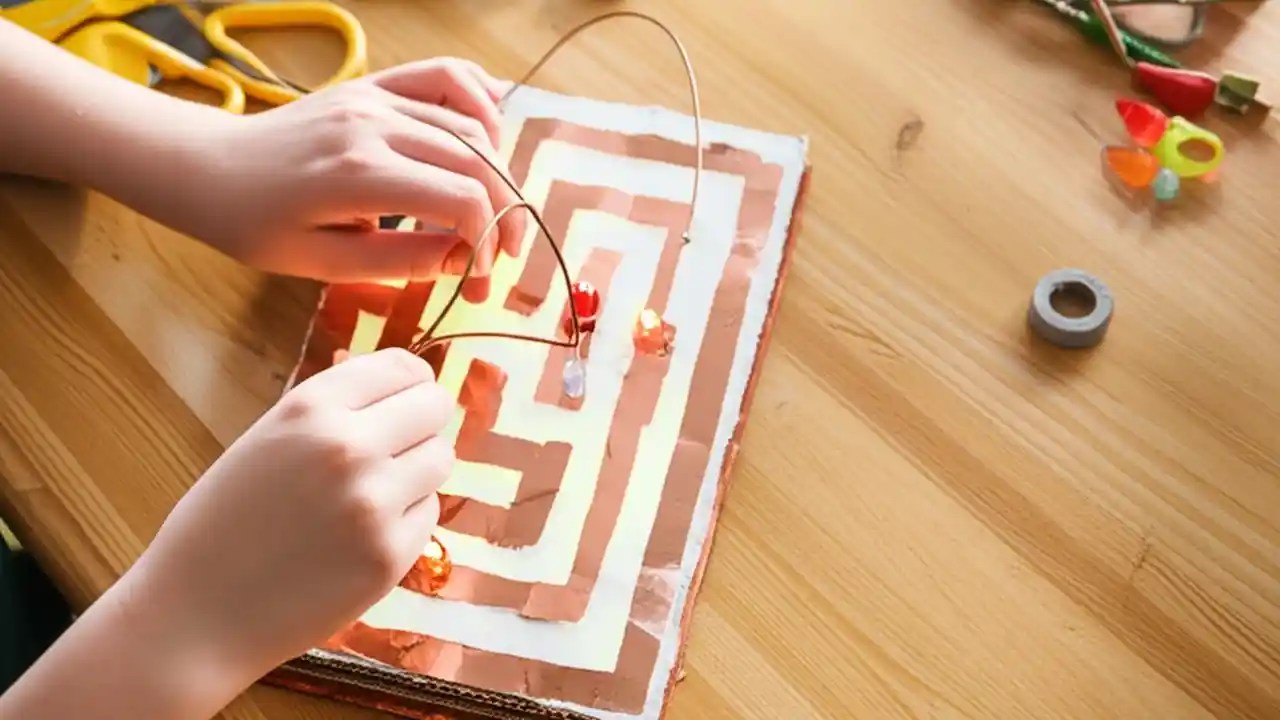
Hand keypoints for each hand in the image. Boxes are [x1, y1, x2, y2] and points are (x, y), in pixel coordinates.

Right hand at [126, 348, 455, 679]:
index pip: (402, 368)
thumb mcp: (267, 439)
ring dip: (417, 472)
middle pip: (435, 408)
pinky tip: (359, 538)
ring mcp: (375, 503)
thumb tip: (404, 381)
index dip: (412, 382)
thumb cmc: (224, 523)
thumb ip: (332, 411)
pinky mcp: (391, 555)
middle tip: (401, 445)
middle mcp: (348, 447)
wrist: (196, 614)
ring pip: (441, 459)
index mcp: (310, 408)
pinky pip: (429, 514)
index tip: (407, 396)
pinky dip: (406, 521)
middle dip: (424, 423)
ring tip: (371, 494)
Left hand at [183, 58, 526, 297]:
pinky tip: (492, 135)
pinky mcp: (373, 85)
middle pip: (476, 162)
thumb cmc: (254, 224)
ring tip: (495, 212)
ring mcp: (375, 97)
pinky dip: (480, 102)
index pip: (460, 199)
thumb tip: (461, 260)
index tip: (478, 277)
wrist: (207, 167)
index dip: (486, 241)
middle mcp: (374, 125)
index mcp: (357, 174)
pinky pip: (445, 77)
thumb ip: (398, 260)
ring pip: (470, 127)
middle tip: (503, 256)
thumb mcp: (320, 263)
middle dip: (504, 213)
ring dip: (497, 173)